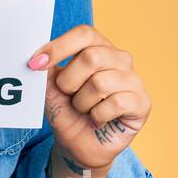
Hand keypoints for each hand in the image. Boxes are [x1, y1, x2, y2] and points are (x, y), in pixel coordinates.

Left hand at [27, 24, 150, 169]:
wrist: (77, 144)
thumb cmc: (67, 110)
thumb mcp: (50, 87)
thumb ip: (46, 68)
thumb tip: (40, 55)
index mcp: (98, 47)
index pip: (84, 34)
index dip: (59, 47)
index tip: (35, 63)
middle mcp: (120, 59)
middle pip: (91, 57)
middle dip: (69, 81)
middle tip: (67, 95)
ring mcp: (134, 80)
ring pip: (101, 83)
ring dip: (82, 102)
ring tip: (84, 109)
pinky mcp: (142, 102)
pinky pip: (116, 103)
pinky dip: (98, 115)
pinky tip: (98, 119)